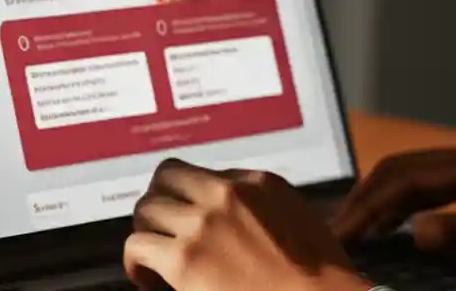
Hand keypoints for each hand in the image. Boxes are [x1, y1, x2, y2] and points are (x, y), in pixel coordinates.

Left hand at [125, 159, 371, 290]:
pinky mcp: (185, 259)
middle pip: (167, 178)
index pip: (204, 175)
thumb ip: (263, 209)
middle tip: (163, 233)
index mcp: (257, 183)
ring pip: (146, 209)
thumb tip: (237, 219)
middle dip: (160, 204)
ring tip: (156, 260)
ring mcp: (203, 224)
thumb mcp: (298, 221)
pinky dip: (138, 264)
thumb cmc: (318, 276)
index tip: (191, 222)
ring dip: (147, 233)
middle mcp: (226, 195)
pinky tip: (151, 281)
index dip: (191, 200)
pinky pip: (138, 246)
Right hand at [333, 143, 455, 261]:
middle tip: (338, 233)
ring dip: (386, 201)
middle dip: (367, 198)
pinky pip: (437, 189)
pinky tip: (400, 226)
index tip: (343, 233)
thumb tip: (414, 232)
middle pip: (405, 169)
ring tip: (358, 232)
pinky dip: (410, 204)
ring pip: (419, 177)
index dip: (370, 204)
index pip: (406, 177)